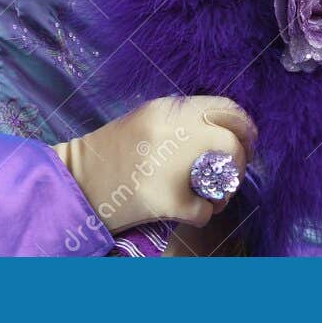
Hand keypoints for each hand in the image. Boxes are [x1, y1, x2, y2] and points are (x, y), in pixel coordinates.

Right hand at [53, 95, 255, 232]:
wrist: (76, 181)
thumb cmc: (112, 151)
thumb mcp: (148, 120)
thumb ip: (185, 120)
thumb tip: (228, 130)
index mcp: (169, 109)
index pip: (227, 109)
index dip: (244, 127)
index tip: (245, 140)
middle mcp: (174, 133)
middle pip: (231, 143)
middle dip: (238, 162)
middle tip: (228, 174)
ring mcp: (170, 167)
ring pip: (225, 178)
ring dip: (224, 191)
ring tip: (209, 195)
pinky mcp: (165, 200)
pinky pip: (205, 209)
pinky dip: (202, 213)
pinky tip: (188, 210)